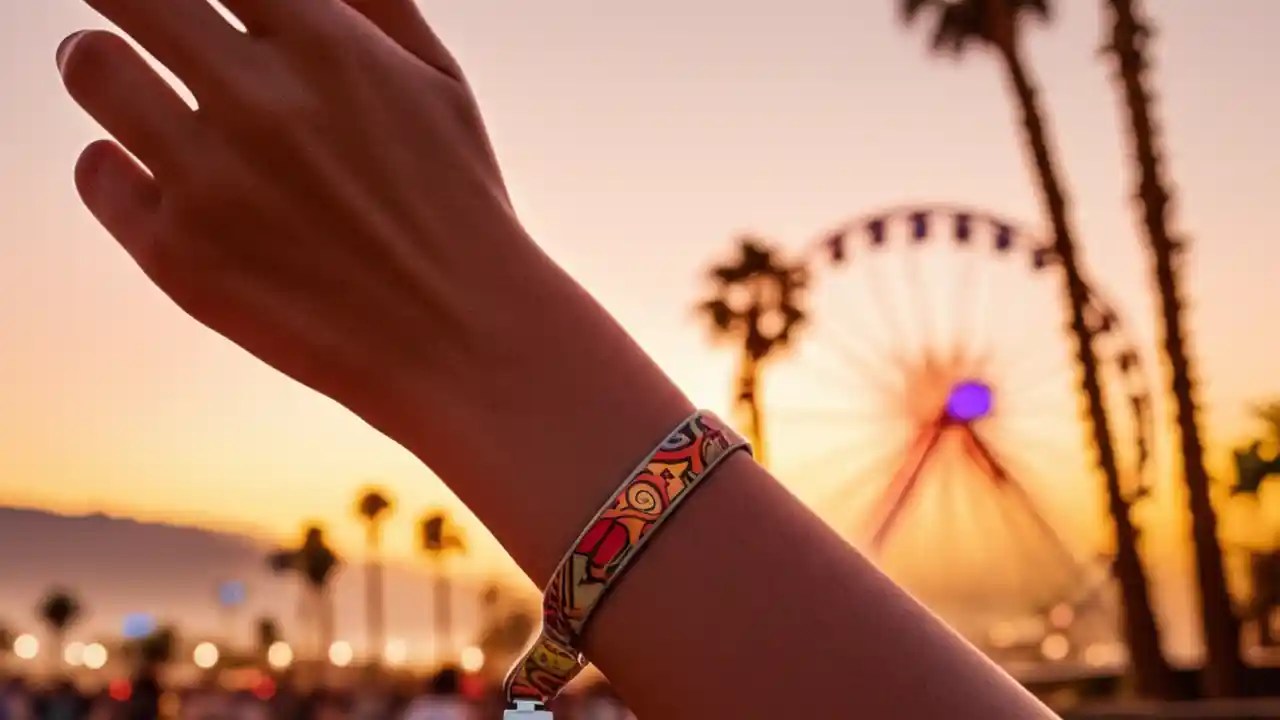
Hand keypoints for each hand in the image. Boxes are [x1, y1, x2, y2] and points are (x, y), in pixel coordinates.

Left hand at [59, 0, 691, 581]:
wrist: (465, 341)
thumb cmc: (458, 205)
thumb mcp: (442, 84)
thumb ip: (375, 1)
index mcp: (329, 43)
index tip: (198, 7)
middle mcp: (262, 100)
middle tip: (140, 15)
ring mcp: (213, 179)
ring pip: (90, 64)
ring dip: (99, 63)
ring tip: (123, 81)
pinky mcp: (178, 256)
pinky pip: (96, 172)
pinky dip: (117, 167)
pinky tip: (165, 180)